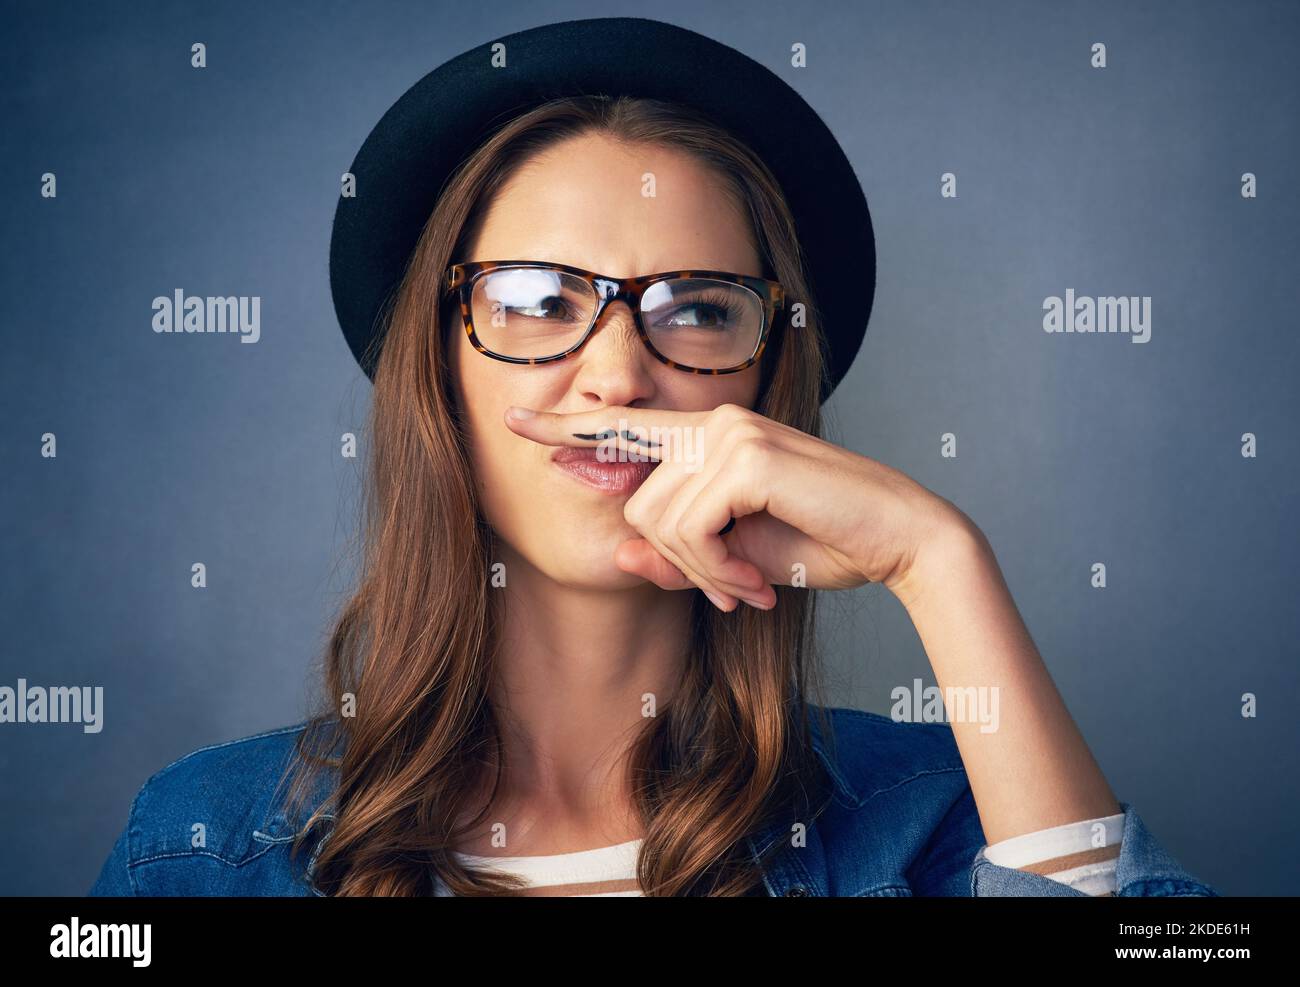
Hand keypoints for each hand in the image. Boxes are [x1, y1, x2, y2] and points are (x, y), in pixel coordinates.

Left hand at [504, 402, 963, 610]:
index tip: (514, 421)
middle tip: (731, 590)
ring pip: (660, 520)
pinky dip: (715, 567)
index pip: (626, 429)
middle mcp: (715, 423)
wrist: (899, 540)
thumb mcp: (736, 557)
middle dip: (678, 564)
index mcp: (711, 436)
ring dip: (701, 571)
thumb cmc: (823, 542)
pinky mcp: (746, 456)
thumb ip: (677, 552)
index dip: (567, 430)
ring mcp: (730, 433)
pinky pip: (690, 527)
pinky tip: (752, 580)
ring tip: (748, 584)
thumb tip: (619, 555)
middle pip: (640, 505)